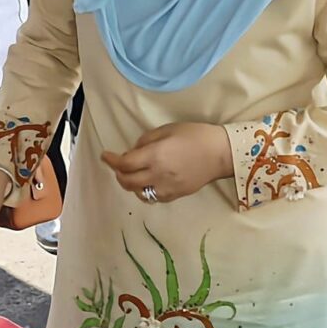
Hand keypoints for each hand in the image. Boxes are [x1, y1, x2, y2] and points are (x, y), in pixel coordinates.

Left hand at [101, 123, 233, 203]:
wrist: (221, 153)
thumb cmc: (195, 136)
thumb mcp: (167, 130)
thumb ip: (146, 141)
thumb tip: (133, 151)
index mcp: (155, 156)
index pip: (124, 164)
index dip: (111, 160)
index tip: (105, 155)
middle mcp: (158, 175)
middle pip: (127, 181)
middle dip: (118, 173)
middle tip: (118, 165)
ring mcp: (167, 188)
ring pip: (138, 192)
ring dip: (130, 183)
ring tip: (133, 173)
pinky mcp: (175, 195)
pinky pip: (152, 197)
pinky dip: (144, 191)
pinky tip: (147, 182)